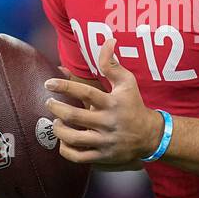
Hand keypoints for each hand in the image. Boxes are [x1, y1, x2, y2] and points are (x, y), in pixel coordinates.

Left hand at [44, 37, 163, 169]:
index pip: (85, 93)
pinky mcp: (103, 157)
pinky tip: (63, 140)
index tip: (49, 82)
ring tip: (55, 122)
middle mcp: (107, 122)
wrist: (149, 136)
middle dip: (56, 108)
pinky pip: (78, 157)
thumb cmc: (133, 105)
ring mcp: (105, 141)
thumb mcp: (127, 82)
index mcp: (112, 103)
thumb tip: (108, 40)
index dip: (64, 86)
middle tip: (49, 103)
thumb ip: (112, 64)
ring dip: (58, 129)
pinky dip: (65, 149)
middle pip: (73, 117)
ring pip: (73, 138)